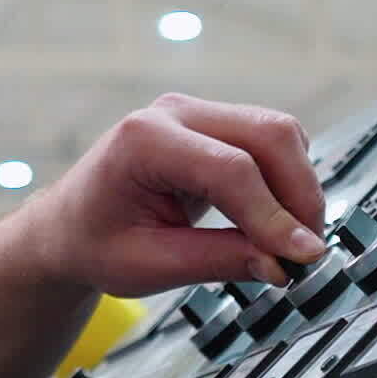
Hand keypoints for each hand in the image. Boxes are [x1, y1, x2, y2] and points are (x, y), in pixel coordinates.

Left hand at [16, 92, 328, 294]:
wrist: (69, 226)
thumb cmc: (94, 243)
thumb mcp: (149, 265)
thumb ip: (218, 261)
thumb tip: (284, 264)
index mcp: (143, 140)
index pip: (231, 170)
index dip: (274, 216)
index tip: (304, 257)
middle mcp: (174, 112)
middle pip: (269, 135)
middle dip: (300, 195)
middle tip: (306, 254)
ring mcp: (197, 113)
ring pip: (279, 134)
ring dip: (298, 188)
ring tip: (291, 245)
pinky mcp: (216, 125)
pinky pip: (271, 142)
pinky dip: (286, 181)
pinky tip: (275, 222)